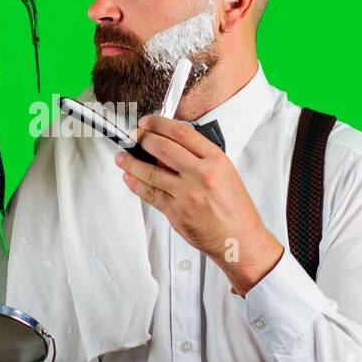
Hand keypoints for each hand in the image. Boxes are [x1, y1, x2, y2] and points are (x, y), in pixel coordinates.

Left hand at [116, 115, 285, 295]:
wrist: (238, 239)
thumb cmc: (234, 209)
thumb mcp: (225, 173)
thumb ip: (199, 159)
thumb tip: (170, 149)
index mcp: (216, 161)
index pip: (182, 133)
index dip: (160, 124)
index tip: (149, 122)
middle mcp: (201, 174)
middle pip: (163, 148)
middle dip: (143, 138)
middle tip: (134, 136)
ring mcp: (186, 193)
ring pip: (150, 172)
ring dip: (131, 162)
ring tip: (123, 157)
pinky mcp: (175, 211)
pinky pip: (149, 194)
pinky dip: (135, 184)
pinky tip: (129, 178)